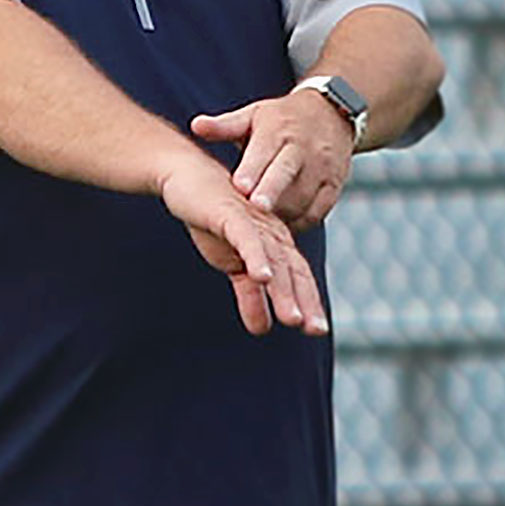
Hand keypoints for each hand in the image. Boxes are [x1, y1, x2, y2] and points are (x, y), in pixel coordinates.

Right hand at [159, 154, 328, 337]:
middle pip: (292, 270)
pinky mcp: (231, 213)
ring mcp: (253, 222)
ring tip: (292, 318)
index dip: (308, 302)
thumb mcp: (232, 263)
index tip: (318, 330)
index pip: (297, 276)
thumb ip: (249, 294)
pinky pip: (246, 238)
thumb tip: (262, 329)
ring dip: (282, 290)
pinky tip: (262, 278)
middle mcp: (271, 233)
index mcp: (275, 245)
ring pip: (272, 259)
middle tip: (315, 330)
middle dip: (304, 301)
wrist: (187, 175)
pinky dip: (256, 258)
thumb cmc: (214, 219)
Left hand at [191, 91, 353, 232]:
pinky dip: (299, 223)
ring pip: (303, 197)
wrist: (330, 115)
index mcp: (278, 130)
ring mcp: (322, 168)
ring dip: (281, 213)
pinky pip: (318, 211)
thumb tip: (196, 125)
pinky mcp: (334, 186)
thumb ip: (225, 126)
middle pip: (287, 173)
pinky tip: (279, 232)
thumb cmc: (279, 120)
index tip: (240, 186)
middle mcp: (303, 148)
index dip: (253, 169)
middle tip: (256, 208)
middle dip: (272, 191)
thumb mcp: (253, 116)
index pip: (265, 150)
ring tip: (259, 229)